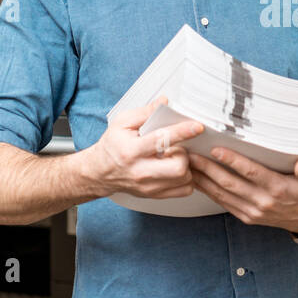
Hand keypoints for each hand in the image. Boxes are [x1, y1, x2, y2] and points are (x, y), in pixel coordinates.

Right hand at [76, 96, 203, 201]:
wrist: (100, 172)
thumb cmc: (112, 146)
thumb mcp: (122, 123)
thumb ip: (145, 112)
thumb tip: (164, 102)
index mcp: (131, 151)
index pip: (161, 140)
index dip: (182, 132)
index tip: (197, 126)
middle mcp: (141, 172)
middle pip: (178, 167)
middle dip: (184, 154)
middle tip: (177, 148)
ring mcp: (149, 187)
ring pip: (184, 180)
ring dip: (187, 165)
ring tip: (176, 157)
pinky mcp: (155, 195)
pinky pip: (184, 190)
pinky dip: (187, 179)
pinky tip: (177, 169)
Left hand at [188, 147, 297, 232]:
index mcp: (277, 188)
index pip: (251, 172)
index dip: (233, 161)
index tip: (216, 150)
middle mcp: (262, 201)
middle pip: (230, 183)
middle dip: (208, 169)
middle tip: (191, 156)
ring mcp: (252, 211)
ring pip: (222, 194)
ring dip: (203, 180)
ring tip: (188, 167)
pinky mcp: (246, 217)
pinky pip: (224, 204)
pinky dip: (209, 193)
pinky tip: (198, 182)